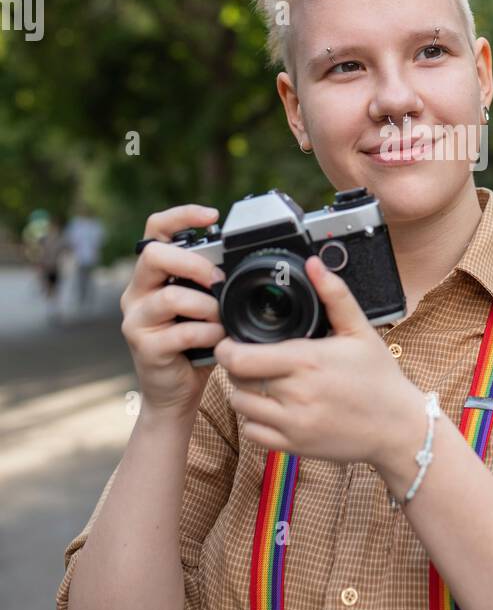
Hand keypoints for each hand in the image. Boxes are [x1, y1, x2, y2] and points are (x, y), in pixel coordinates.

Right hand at [120, 203, 226, 418]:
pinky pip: (182, 331)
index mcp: (151, 276)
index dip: (181, 216)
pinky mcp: (144, 346)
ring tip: (222, 318)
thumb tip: (240, 260)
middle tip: (218, 279)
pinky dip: (208, 333)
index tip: (212, 215)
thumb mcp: (201, 306)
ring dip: (207, 306)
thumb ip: (209, 283)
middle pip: (154, 255)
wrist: (175, 394)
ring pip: (171, 296)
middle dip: (194, 263)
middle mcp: (136, 292)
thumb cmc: (193, 346)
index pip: (155, 230)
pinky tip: (217, 339)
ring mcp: (135, 319)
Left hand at [213, 255, 424, 469]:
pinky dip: (254, 420)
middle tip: (251, 358)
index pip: (240, 357)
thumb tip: (314, 264)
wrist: (397, 427)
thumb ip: (334, 294)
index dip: (227, 347)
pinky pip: (253, 433)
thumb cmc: (379, 378)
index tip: (233, 341)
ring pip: (241, 405)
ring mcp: (293, 424)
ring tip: (262, 381)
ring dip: (243, 391)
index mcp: (307, 360)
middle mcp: (296, 394)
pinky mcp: (294, 447)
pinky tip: (271, 407)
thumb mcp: (360, 330)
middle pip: (236, 379)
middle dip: (236, 366)